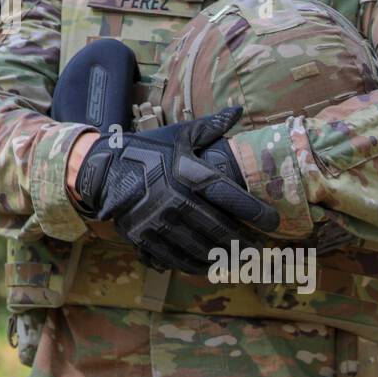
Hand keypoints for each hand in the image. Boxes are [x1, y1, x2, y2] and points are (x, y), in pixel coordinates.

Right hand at [73, 106, 277, 272]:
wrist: (103, 170)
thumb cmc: (147, 151)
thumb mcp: (178, 136)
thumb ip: (210, 127)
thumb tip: (239, 111)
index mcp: (187, 172)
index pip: (230, 196)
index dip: (256, 212)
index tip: (274, 222)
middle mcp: (174, 199)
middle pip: (219, 229)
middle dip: (244, 243)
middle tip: (259, 250)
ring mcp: (158, 221)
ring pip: (199, 248)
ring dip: (223, 257)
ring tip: (239, 260)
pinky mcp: (144, 237)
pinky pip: (175, 257)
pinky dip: (196, 264)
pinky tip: (209, 265)